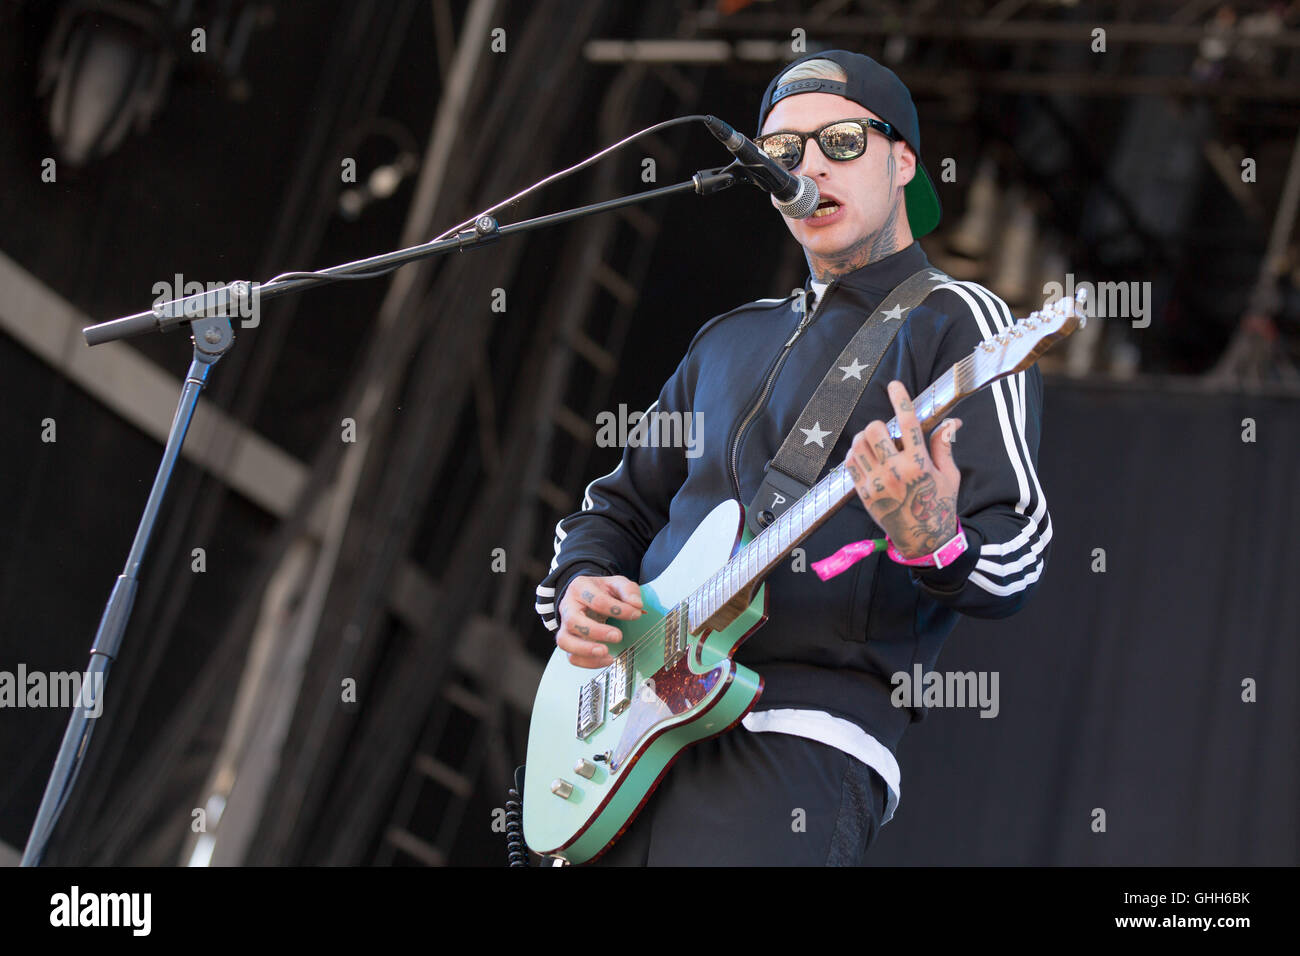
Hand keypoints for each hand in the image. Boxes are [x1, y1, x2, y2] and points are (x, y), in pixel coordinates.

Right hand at [556, 573, 643, 668]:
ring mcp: (565, 626)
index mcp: (579, 588)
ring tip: (606, 653)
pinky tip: (606, 660)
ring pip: (565, 641)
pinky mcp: (569, 642)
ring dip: (586, 650)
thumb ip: (628, 590)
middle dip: (596, 631)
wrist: (587, 596)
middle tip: (617, 636)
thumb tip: (636, 605)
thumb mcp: (616, 583)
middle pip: (573, 621)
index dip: (617, 609)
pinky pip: (571, 656)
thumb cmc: (601, 591)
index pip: (596, 600)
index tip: (635, 614)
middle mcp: (568, 607)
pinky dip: (588, 662)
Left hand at [845, 380, 961, 558]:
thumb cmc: (939, 505)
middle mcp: (895, 472)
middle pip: (875, 430)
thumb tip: (952, 423)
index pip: (908, 424)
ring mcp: (876, 483)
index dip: (900, 401)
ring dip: (866, 437)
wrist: (923, 540)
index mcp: (920, 465)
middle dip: (880, 425)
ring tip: (876, 444)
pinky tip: (866, 457)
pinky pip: (850, 462)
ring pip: (858, 444)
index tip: (894, 385)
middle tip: (887, 433)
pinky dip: (856, 453)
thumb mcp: (950, 476)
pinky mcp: (863, 493)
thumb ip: (944, 447)